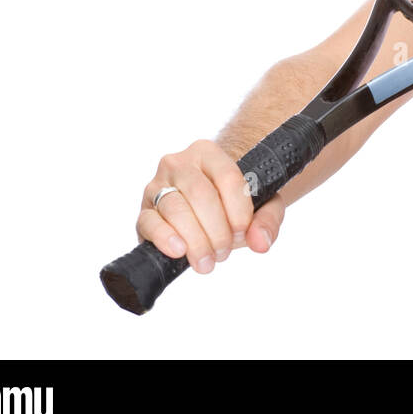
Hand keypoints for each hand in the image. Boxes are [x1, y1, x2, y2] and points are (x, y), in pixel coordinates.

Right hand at [137, 139, 284, 272]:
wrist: (209, 205)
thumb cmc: (234, 202)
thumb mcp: (261, 204)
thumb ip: (268, 220)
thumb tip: (260, 242)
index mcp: (208, 153)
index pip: (227, 177)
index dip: (238, 209)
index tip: (243, 231)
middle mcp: (179, 163)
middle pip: (200, 194)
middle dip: (216, 230)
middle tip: (225, 252)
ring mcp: (157, 186)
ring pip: (176, 209)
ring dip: (196, 240)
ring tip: (208, 261)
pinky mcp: (144, 212)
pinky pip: (149, 222)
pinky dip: (164, 237)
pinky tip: (179, 250)